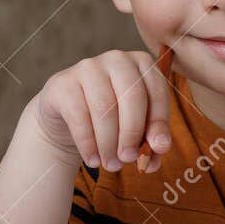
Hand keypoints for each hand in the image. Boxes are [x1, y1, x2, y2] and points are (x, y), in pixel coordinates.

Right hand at [29, 49, 171, 173]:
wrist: (68, 114)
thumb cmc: (112, 118)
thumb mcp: (136, 126)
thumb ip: (152, 138)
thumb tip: (160, 148)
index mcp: (142, 64)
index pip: (157, 91)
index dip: (159, 122)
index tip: (158, 149)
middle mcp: (116, 59)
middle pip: (132, 96)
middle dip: (132, 134)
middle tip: (128, 159)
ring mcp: (88, 67)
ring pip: (104, 108)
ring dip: (109, 143)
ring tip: (111, 164)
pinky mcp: (63, 82)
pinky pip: (78, 116)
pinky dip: (88, 143)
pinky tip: (92, 159)